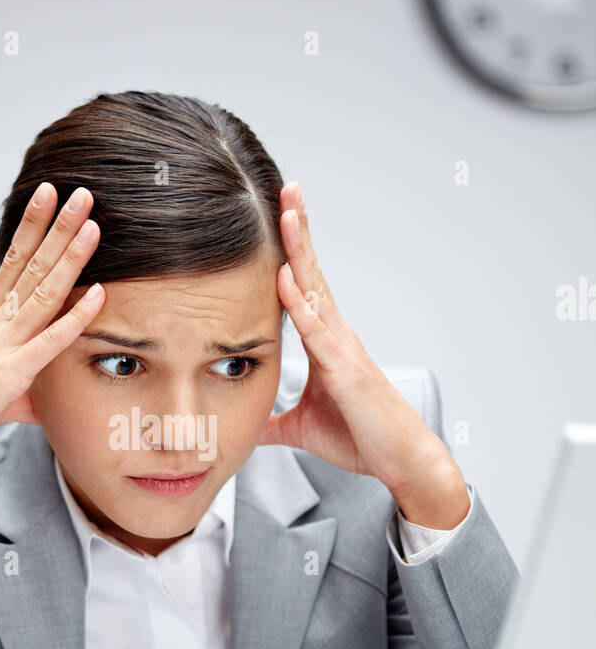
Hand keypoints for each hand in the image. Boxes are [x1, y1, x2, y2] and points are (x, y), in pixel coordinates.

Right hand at [0, 183, 105, 472]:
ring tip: (91, 222)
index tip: (49, 198)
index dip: (32, 228)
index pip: (13, 262)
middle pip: (31, 265)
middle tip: (81, 193)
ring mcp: (2, 345)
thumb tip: (39, 403)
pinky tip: (98, 293)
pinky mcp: (9, 374)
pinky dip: (76, 318)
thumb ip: (20, 393)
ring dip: (70, 256)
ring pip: (42, 291)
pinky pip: (49, 341)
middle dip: (58, 228)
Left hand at [258, 182, 469, 528]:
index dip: (291, 250)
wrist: (401, 461)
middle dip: (299, 230)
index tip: (278, 213)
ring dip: (300, 251)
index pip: (303, 285)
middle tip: (287, 187)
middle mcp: (335, 334)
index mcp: (325, 342)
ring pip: (316, 289)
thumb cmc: (360, 438)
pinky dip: (300, 304)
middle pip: (312, 272)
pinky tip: (286, 278)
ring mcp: (342, 348)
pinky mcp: (346, 369)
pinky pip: (318, 332)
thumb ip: (273, 422)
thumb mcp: (301, 429)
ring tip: (286, 212)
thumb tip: (247, 427)